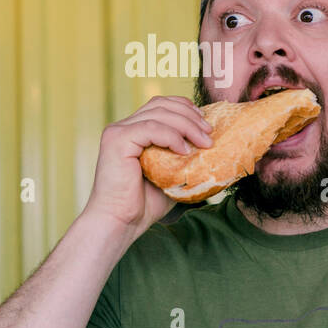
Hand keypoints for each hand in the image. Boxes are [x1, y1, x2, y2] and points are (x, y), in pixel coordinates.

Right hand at [83, 95, 213, 233]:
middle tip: (209, 132)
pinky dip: (172, 136)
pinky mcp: (117, 141)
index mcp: (132, 131)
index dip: (184, 107)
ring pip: (159, 114)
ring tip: (204, 142)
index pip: (159, 105)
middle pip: (161, 104)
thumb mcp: (169, 176)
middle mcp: (122, 127)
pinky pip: (151, 128)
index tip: (205, 122)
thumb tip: (210, 147)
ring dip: (187, 125)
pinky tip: (184, 150)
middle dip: (190, 115)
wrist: (120, 223)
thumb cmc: (143, 205)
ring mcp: (118, 132)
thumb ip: (182, 158)